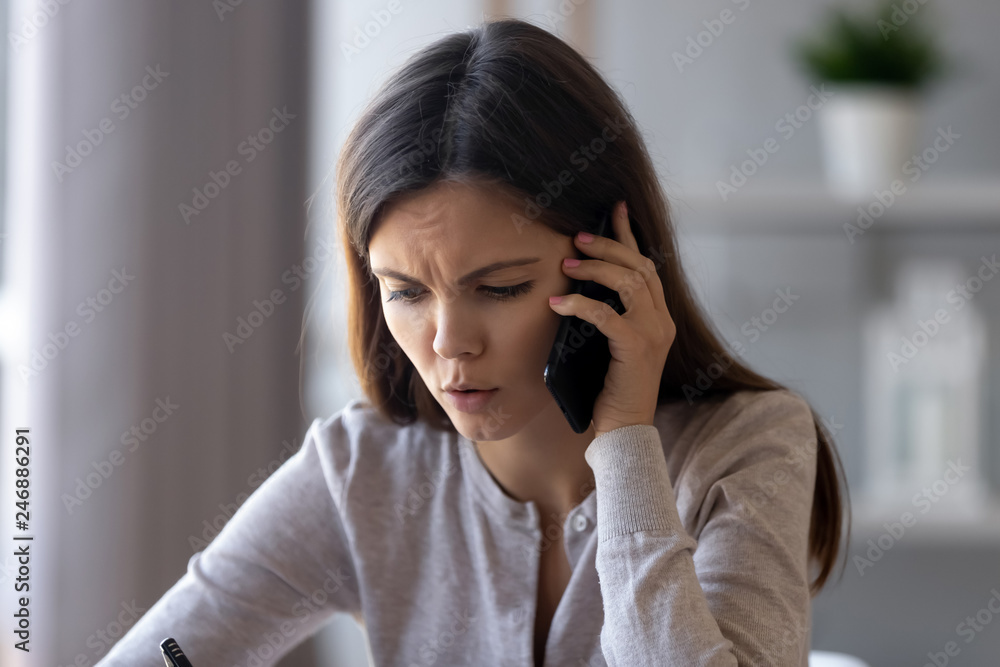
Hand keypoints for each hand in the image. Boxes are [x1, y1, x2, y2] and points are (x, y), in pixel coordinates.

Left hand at [548, 200, 675, 437]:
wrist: (623, 429)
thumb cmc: (609, 389)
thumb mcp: (608, 345)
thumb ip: (605, 316)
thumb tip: (576, 284)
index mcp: (658, 318)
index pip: (646, 266)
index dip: (630, 236)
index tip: (614, 209)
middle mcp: (662, 321)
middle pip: (640, 267)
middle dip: (608, 246)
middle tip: (578, 237)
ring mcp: (653, 334)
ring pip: (629, 283)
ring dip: (596, 269)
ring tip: (567, 264)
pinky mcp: (637, 349)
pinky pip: (607, 316)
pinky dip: (580, 306)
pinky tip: (557, 304)